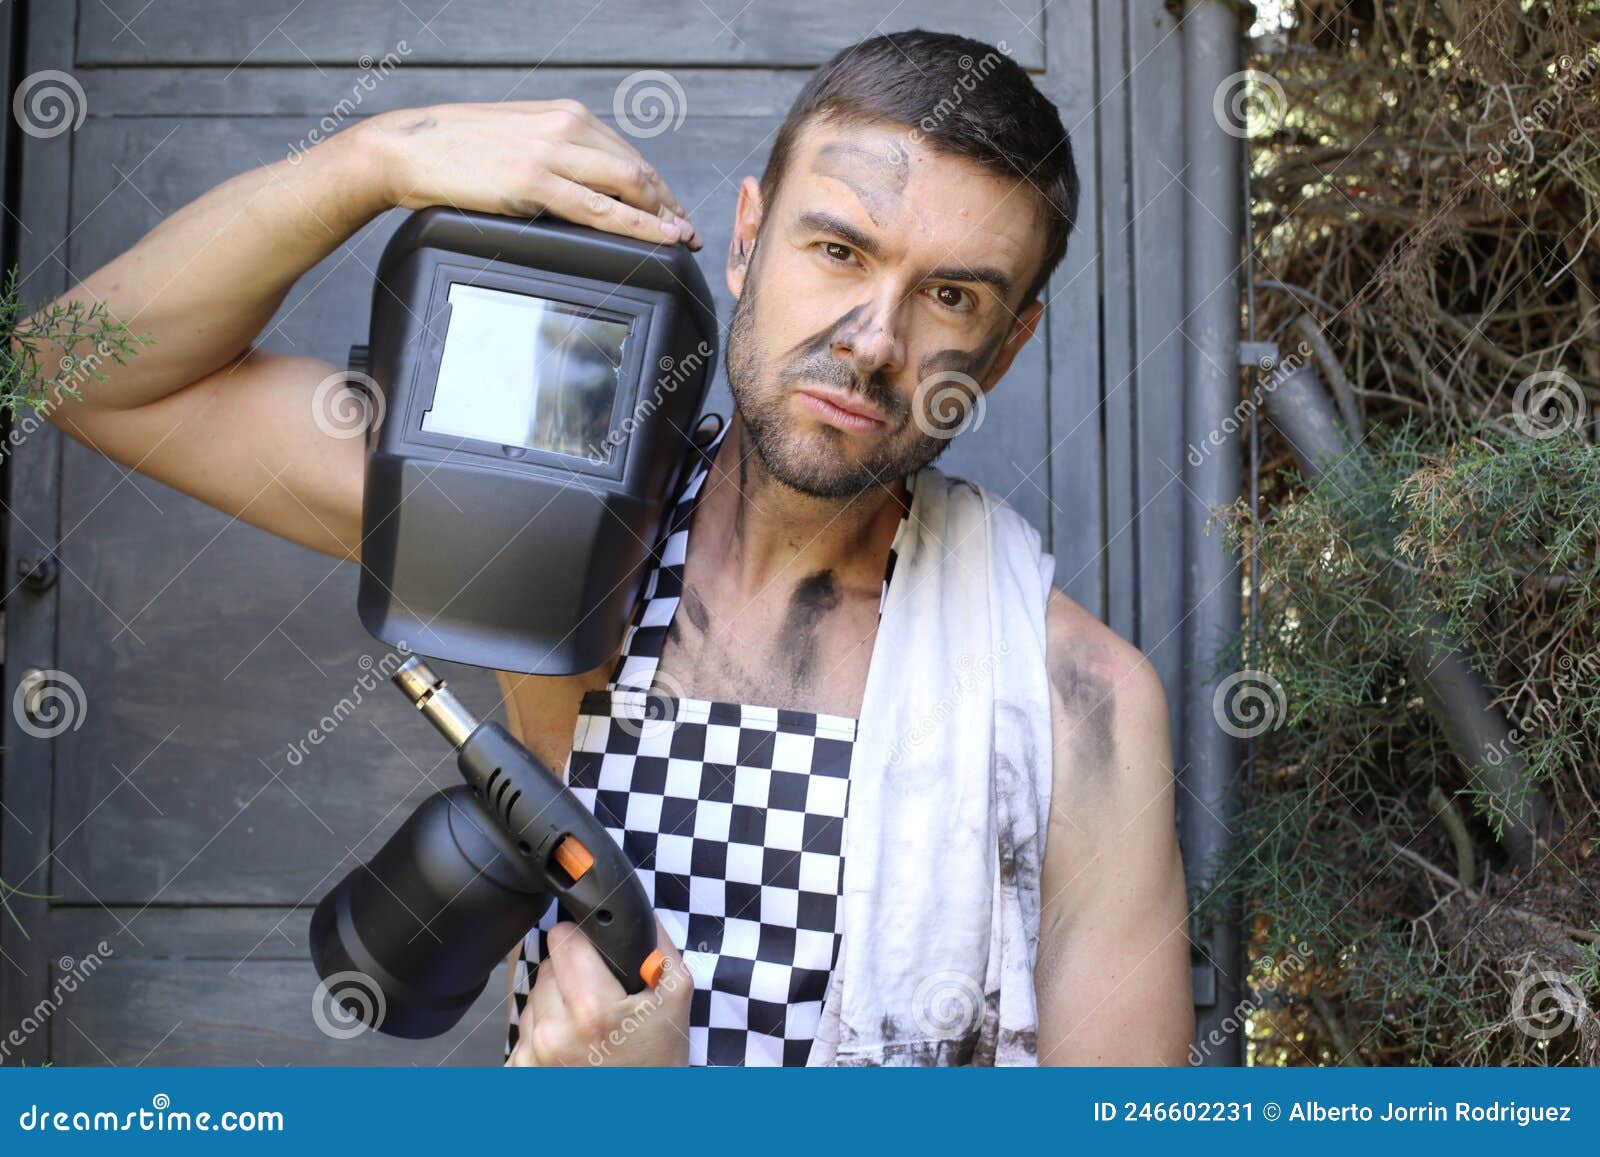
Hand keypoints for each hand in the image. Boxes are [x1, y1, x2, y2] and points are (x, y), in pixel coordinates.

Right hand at [358, 100, 701, 248]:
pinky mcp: (534, 181)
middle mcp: (565, 126)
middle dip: (669, 204)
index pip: (627, 154)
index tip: (675, 211)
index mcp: (565, 115)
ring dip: (663, 216)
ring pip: (630, 185)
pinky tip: (659, 238)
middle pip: (638, 170)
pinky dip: (639, 225)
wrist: (410, 149)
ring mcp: (551, 153)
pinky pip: (601, 209)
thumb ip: (556, 155)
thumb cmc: (459, 150)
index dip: (658, 187)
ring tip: (681, 241)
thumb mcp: (519, 140)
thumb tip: (584, 183)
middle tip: (688, 233)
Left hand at [505, 914, 692, 1066]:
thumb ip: (657, 947)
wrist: (640, 1119)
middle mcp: (554, 1033)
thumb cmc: (657, 1065)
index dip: (583, 939)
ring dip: (555, 1001)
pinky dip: (543, 1030)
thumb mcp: (675, 999)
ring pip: (533, 995)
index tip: (595, 953)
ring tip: (586, 1026)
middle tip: (599, 998)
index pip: (562, 938)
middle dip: (572, 973)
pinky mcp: (519, 1072)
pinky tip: (570, 1046)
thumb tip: (632, 912)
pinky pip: (524, 1027)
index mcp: (592, 1009)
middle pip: (548, 965)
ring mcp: (533, 1056)